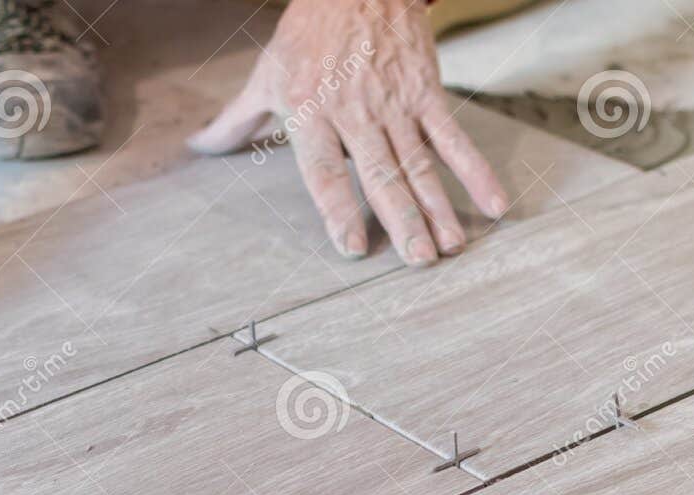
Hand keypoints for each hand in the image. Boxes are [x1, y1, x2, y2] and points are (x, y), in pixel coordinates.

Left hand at [189, 0, 508, 265]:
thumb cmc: (308, 34)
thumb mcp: (266, 74)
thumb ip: (237, 119)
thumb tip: (199, 147)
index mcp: (311, 112)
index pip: (326, 171)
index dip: (339, 209)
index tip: (354, 246)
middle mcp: (355, 112)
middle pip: (382, 174)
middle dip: (403, 219)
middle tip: (417, 260)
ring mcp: (396, 104)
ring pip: (420, 163)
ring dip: (438, 207)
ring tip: (449, 247)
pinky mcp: (426, 93)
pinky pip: (454, 137)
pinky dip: (476, 171)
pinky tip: (493, 204)